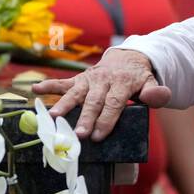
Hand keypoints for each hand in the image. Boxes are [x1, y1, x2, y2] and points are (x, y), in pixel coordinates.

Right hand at [32, 48, 171, 141]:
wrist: (127, 58)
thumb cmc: (138, 79)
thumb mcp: (150, 84)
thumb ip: (155, 92)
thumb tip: (158, 96)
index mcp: (122, 83)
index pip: (114, 104)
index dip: (106, 119)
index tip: (98, 135)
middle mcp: (103, 80)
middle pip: (93, 101)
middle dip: (85, 118)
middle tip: (78, 135)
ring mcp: (89, 79)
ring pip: (75, 92)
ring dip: (63, 104)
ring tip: (53, 116)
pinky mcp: (79, 79)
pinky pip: (63, 82)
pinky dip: (48, 85)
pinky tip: (34, 89)